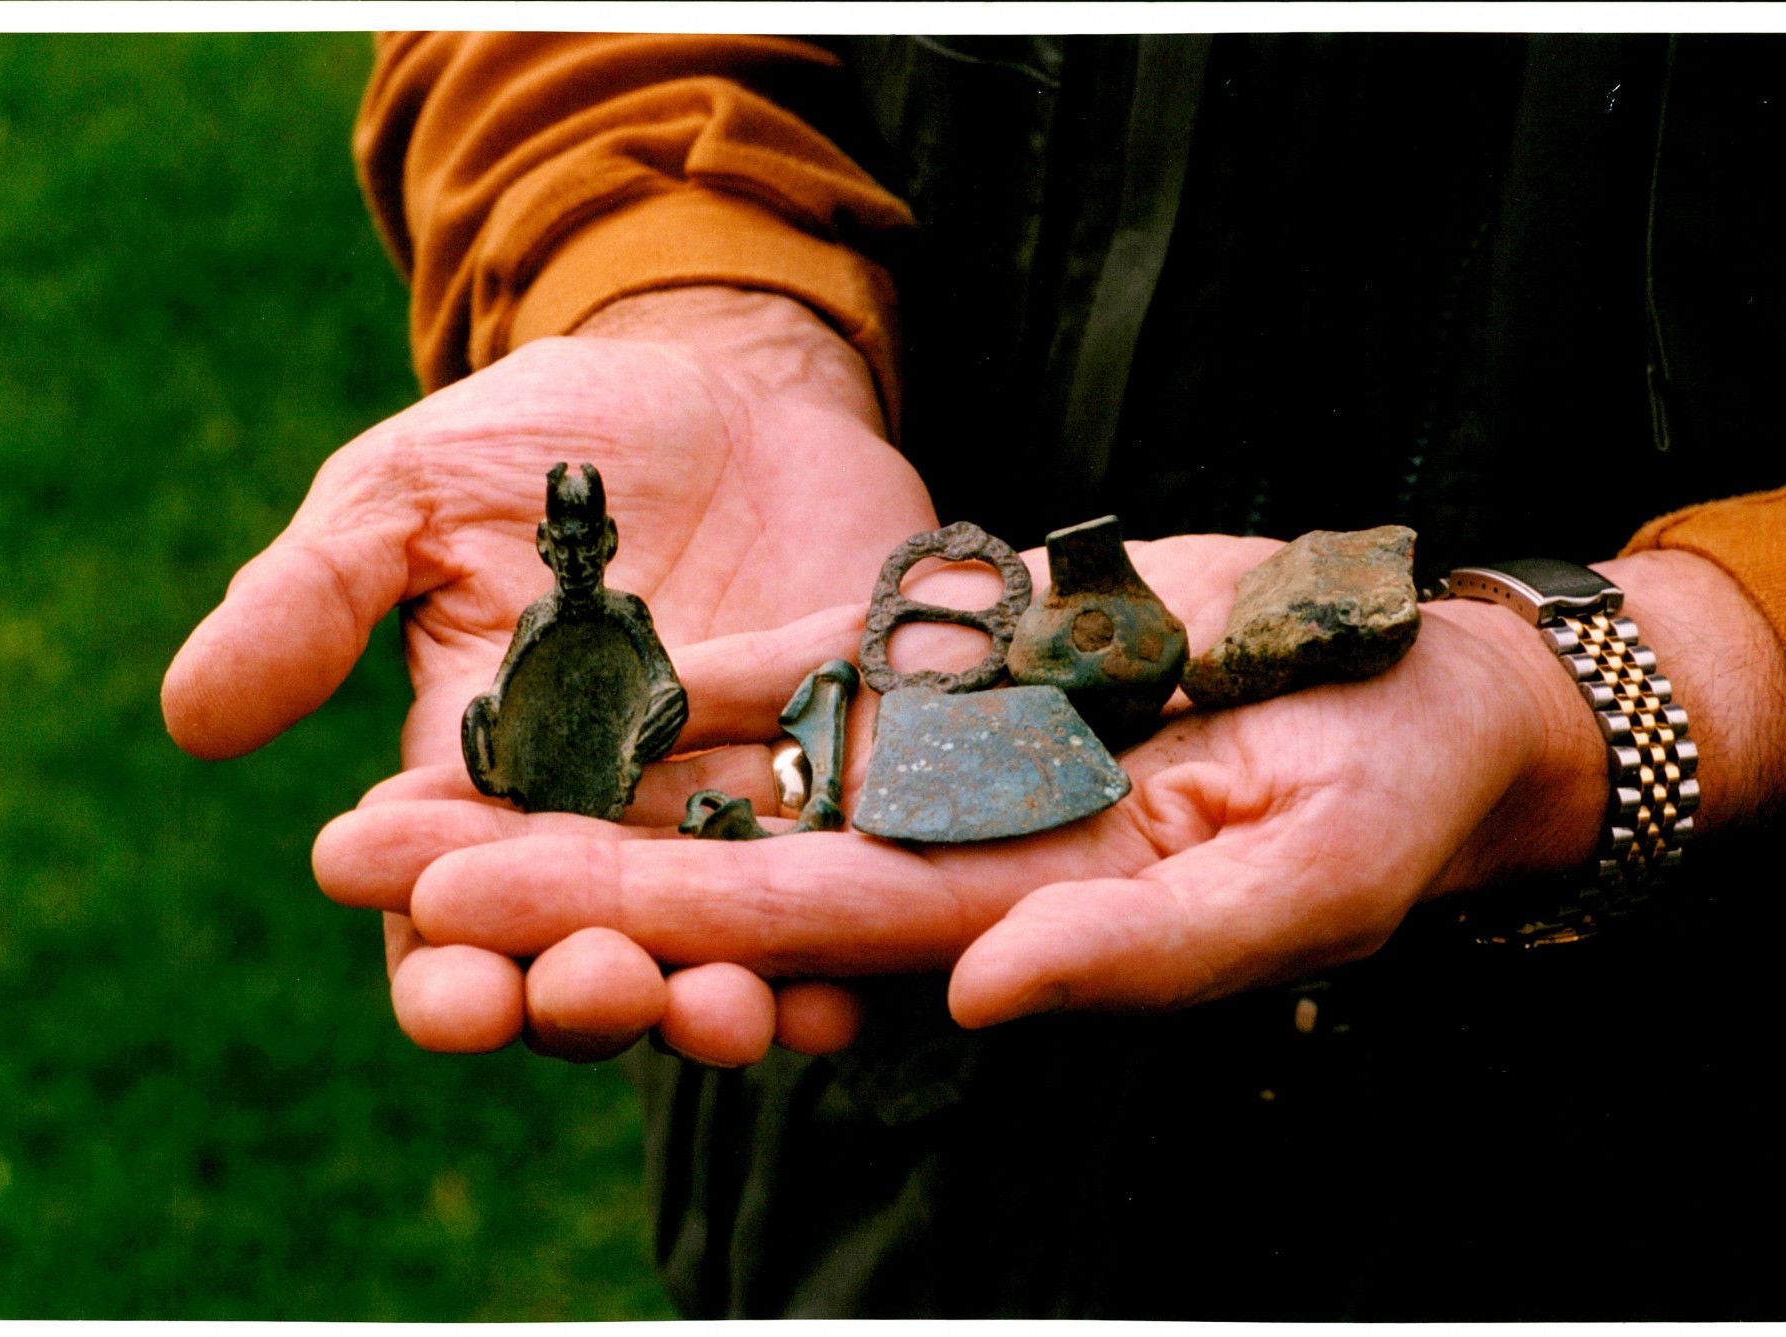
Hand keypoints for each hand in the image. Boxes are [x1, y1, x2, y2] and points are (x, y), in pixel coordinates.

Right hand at [162, 287, 937, 1054]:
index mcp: (486, 797)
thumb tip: (194, 716)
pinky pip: (846, 892)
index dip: (447, 975)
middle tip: (595, 990)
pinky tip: (847, 985)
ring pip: (718, 954)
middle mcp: (609, 838)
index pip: (451, 922)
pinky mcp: (847, 788)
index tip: (450, 999)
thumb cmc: (545, 443)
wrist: (725, 386)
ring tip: (722, 1012)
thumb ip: (314, 599)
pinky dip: (845, 948)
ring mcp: (734, 823)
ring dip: (716, 1002)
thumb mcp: (412, 499)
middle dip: (585, 997)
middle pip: (586, 959)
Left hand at [315, 537, 1785, 1045]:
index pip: (791, 930)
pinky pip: (810, 663)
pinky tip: (566, 665)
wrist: (1424, 687)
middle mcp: (945, 844)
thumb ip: (1138, 950)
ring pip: (736, 765)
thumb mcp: (1292, 885)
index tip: (472, 930)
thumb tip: (976, 990)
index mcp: (1004, 914)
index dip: (633, 930)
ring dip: (583, 769)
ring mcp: (943, 746)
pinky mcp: (963, 657)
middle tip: (360, 860)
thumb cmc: (1387, 802)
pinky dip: (693, 670)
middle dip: (545, 867)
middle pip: (717, 855)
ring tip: (412, 772)